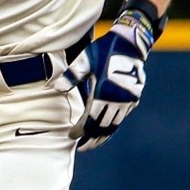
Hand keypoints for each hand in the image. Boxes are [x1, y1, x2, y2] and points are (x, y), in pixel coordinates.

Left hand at [57, 0, 162, 151]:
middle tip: (81, 147)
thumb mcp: (85, 59)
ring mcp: (128, 101)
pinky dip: (112, 127)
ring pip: (113, 125)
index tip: (71, 136)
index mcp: (104, 92)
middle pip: (102, 127)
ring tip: (92, 143)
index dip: (80, 131)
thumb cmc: (104, 50)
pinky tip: (106, 129)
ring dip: (102, 136)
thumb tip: (55, 88)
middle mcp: (117, 100)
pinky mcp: (134, 99)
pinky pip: (121, 118)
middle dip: (91, 138)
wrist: (131, 43)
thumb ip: (71, 75)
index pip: (90, 120)